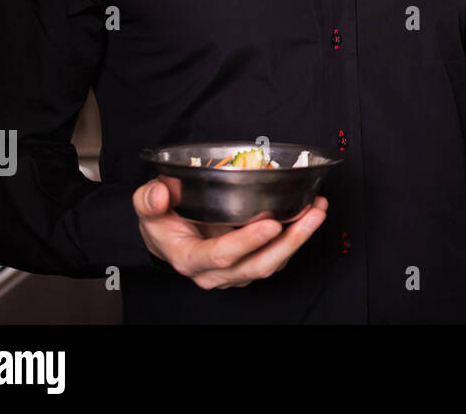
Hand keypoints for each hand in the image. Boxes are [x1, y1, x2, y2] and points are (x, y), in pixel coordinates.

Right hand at [134, 178, 326, 289]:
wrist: (169, 237)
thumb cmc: (162, 220)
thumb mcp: (146, 206)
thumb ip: (149, 200)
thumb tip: (160, 193)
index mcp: (189, 259)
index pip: (220, 256)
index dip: (247, 242)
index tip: (271, 223)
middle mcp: (214, 273)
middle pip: (257, 265)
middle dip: (290, 241)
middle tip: (313, 215)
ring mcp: (235, 272)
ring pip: (273, 263)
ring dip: (300, 238)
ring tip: (319, 210)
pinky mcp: (250, 265)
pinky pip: (277, 257)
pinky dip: (297, 237)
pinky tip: (311, 213)